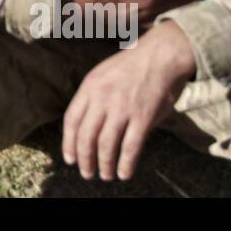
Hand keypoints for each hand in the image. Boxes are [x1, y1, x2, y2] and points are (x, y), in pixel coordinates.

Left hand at [62, 20, 196, 180]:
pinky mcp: (143, 116)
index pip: (71, 119)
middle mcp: (103, 97)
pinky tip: (124, 173)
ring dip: (104, 165)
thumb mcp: (104, 74)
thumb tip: (88, 126)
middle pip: (86, 136)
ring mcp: (123, 107)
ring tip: (106, 175)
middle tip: (87, 173)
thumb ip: (94, 97)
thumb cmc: (133, 66)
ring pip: (106, 145)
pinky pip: (130, 147)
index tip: (70, 158)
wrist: (161, 55)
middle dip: (84, 159)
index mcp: (90, 86)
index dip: (69, 142)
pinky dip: (125, 164)